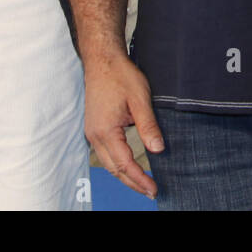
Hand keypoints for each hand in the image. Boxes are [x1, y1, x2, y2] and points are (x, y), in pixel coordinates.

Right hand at [83, 49, 163, 198]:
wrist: (102, 60)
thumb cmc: (121, 76)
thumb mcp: (140, 99)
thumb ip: (148, 126)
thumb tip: (158, 150)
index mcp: (106, 131)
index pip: (125, 164)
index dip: (140, 179)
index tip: (154, 189)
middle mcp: (95, 136)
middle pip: (114, 169)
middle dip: (132, 183)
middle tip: (151, 192)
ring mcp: (92, 132)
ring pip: (108, 162)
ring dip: (124, 175)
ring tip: (142, 183)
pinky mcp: (94, 127)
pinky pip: (105, 152)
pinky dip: (118, 163)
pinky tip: (128, 165)